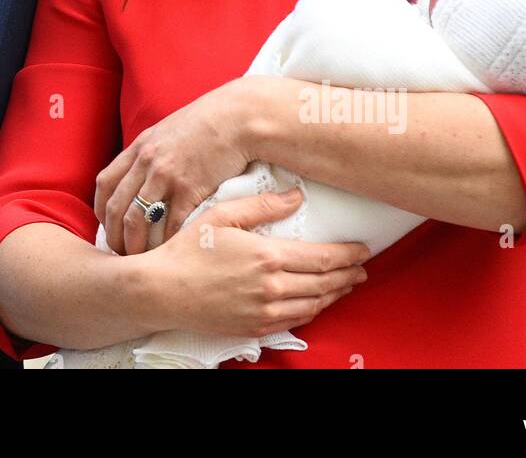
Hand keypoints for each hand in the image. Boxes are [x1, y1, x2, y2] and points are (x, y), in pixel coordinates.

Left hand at [95, 75, 266, 254]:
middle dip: (113, 236)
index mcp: (139, 147)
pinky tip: (168, 254)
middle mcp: (146, 161)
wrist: (237, 118)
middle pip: (116, 206)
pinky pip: (170, 223)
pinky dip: (166, 243)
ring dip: (134, 245)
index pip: (104, 183)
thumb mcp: (168, 132)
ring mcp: (166, 175)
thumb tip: (143, 176)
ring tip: (139, 261)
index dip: (101, 211)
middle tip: (119, 254)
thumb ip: (152, 152)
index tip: (107, 227)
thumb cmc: (207, 125)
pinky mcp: (190, 188)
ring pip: (136, 219)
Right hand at [140, 191, 369, 339]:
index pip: (323, 258)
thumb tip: (297, 197)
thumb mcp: (222, 215)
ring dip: (336, 294)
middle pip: (325, 283)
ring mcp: (265, 312)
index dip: (348, 254)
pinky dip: (314, 310)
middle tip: (363, 268)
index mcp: (268, 256)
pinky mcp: (255, 328)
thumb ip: (262, 206)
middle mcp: (273, 288)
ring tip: (346, 284)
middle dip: (349, 275)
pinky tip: (317, 302)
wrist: (162, 291)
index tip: (363, 249)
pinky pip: (296, 321)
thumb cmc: (189, 249)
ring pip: (315, 305)